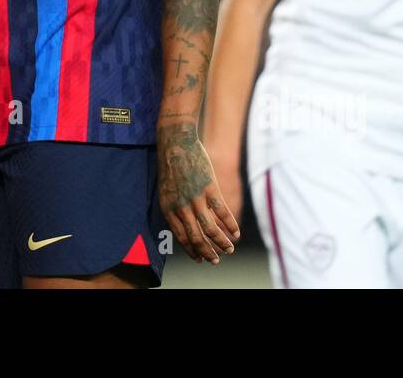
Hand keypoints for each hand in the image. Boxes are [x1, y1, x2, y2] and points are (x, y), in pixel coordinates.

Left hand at [158, 122, 239, 262]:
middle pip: (196, 238)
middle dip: (207, 252)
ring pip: (210, 229)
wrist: (176, 142)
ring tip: (229, 249)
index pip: (181, 237)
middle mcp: (181, 206)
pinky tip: (236, 232)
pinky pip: (222, 212)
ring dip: (221, 242)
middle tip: (216, 260)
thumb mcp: (166, 189)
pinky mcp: (210, 188)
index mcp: (169, 208)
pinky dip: (230, 225)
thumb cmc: (171, 164)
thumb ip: (174, 206)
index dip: (192, 251)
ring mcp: (196, 198)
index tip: (200, 259)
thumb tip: (184, 223)